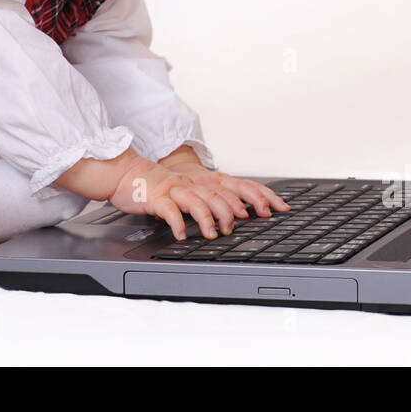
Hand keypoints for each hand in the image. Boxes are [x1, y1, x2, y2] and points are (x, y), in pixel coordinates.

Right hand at [161, 158, 291, 226]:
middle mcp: (195, 184)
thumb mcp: (196, 192)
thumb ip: (215, 201)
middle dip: (232, 210)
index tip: (276, 209)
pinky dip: (177, 223)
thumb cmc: (167, 188)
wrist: (133, 176)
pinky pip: (169, 210)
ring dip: (206, 218)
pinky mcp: (158, 198)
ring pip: (196, 201)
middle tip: (237, 226)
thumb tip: (243, 215)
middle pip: (219, 193)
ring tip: (213, 234)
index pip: (240, 186)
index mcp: (208, 182)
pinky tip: (181, 235)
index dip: (260, 196)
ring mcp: (177, 190)